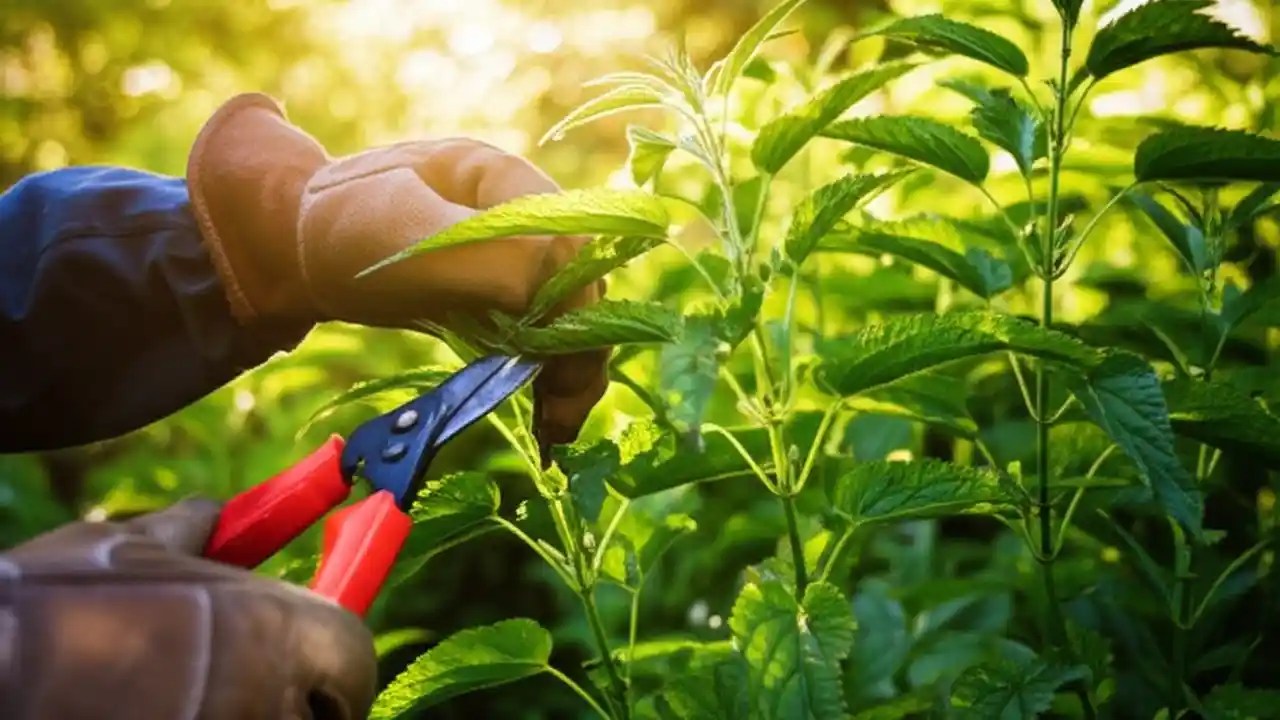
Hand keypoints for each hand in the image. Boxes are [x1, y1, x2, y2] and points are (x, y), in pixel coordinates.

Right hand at [0, 499, 375, 719]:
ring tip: (194, 695)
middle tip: (253, 679)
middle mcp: (269, 697)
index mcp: (275, 629)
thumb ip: (192, 532)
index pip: (353, 655)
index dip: (334, 656)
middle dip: (299, 697)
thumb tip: (211, 512)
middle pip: (323, 711)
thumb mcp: (126, 550)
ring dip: (254, 713)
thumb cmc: (53, 612)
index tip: (317, 655)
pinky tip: (166, 712)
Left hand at [186, 94, 606, 449]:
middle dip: (579, 353)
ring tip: (554, 431)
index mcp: (503, 181)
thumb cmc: (338, 232)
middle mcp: (520, 213)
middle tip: (558, 421)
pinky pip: (539, 333)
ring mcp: (510, 253)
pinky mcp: (495, 291)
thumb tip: (564, 303)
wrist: (284, 243)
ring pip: (567, 314)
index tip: (552, 370)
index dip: (575, 310)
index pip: (573, 247)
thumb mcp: (410, 242)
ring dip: (570, 372)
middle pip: (580, 284)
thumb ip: (494, 262)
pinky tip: (544, 417)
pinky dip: (546, 375)